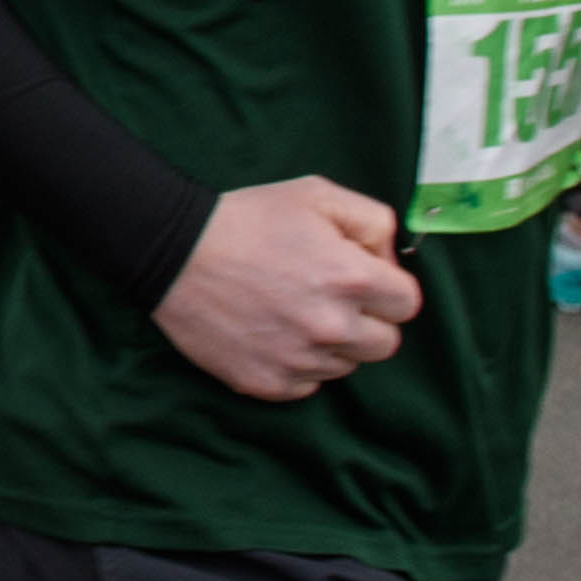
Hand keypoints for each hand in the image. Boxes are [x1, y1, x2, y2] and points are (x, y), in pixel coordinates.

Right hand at [155, 176, 420, 398]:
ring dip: (330, 345)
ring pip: (344, 366)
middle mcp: (332, 326)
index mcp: (353, 278)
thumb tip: (388, 259)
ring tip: (293, 314)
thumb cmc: (247, 219)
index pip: (408, 304)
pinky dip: (296, 365)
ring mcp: (299, 360)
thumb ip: (372, 222)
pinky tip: (273, 334)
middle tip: (329, 299)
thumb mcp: (317, 194)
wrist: (172, 252)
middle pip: (385, 344)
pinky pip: (306, 386)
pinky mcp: (267, 382)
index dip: (387, 288)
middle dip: (366, 321)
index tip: (361, 280)